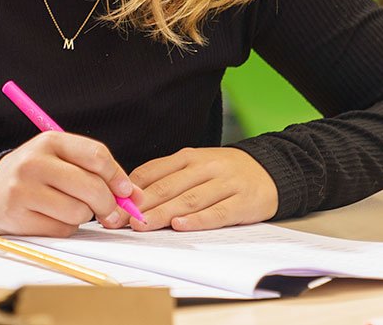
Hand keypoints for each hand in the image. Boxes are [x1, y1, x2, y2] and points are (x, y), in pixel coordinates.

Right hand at [0, 132, 139, 237]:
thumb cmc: (36, 174)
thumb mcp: (61, 160)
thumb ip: (97, 172)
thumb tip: (134, 196)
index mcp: (49, 141)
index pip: (97, 156)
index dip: (118, 177)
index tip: (126, 192)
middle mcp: (35, 162)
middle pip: (91, 187)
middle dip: (108, 204)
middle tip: (110, 211)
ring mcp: (24, 190)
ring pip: (79, 212)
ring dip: (82, 216)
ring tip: (68, 208)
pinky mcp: (19, 216)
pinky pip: (62, 230)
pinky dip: (65, 228)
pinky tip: (52, 218)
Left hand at [119, 147, 277, 231]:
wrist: (270, 170)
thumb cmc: (224, 173)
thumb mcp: (195, 166)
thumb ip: (166, 177)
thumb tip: (131, 197)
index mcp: (188, 157)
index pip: (153, 171)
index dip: (130, 190)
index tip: (111, 204)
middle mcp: (205, 167)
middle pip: (167, 186)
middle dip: (140, 205)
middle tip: (120, 219)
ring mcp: (225, 183)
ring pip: (189, 199)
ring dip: (163, 213)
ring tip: (142, 225)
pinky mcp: (243, 202)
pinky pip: (218, 212)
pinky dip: (197, 220)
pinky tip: (180, 225)